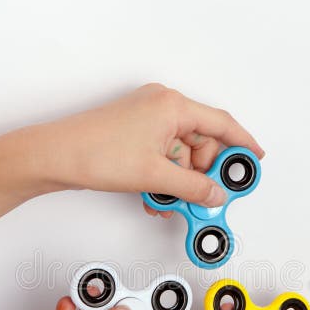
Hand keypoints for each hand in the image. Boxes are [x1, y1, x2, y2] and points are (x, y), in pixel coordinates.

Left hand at [30, 83, 264, 215]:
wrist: (54, 157)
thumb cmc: (95, 152)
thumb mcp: (155, 176)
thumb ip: (193, 187)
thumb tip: (215, 194)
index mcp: (172, 106)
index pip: (222, 123)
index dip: (242, 144)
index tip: (255, 161)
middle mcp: (162, 106)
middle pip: (201, 143)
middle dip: (203, 173)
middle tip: (207, 197)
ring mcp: (147, 120)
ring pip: (181, 154)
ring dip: (180, 182)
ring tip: (171, 203)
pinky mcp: (135, 134)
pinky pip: (162, 156)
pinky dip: (164, 178)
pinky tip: (157, 199)